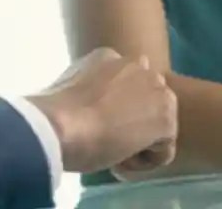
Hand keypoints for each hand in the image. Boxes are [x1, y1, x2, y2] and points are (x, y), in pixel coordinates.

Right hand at [27, 48, 177, 174]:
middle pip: (148, 101)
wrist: (60, 125)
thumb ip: (88, 89)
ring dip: (138, 143)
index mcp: (110, 57)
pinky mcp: (166, 120)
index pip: (126, 83)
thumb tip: (94, 105)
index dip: (113, 109)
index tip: (97, 124)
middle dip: (133, 122)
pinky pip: (162, 152)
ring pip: (157, 125)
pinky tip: (118, 162)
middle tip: (108, 139)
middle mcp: (137, 66)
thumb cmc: (54, 112)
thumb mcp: (67, 89)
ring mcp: (156, 91)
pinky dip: (141, 164)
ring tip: (112, 153)